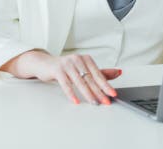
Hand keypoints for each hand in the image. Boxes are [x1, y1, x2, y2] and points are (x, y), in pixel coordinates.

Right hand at [4, 50, 121, 104]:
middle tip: (105, 101)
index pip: (98, 74)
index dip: (106, 85)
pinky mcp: (57, 69)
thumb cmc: (66, 68)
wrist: (45, 64)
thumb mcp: (83, 69)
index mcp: (85, 59)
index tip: (113, 94)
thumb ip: (100, 72)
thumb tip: (118, 72)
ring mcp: (67, 64)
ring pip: (79, 81)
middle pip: (90, 78)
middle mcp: (77, 59)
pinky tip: (76, 100)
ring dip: (88, 93)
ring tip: (94, 102)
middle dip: (99, 91)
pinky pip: (66, 83)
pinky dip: (71, 93)